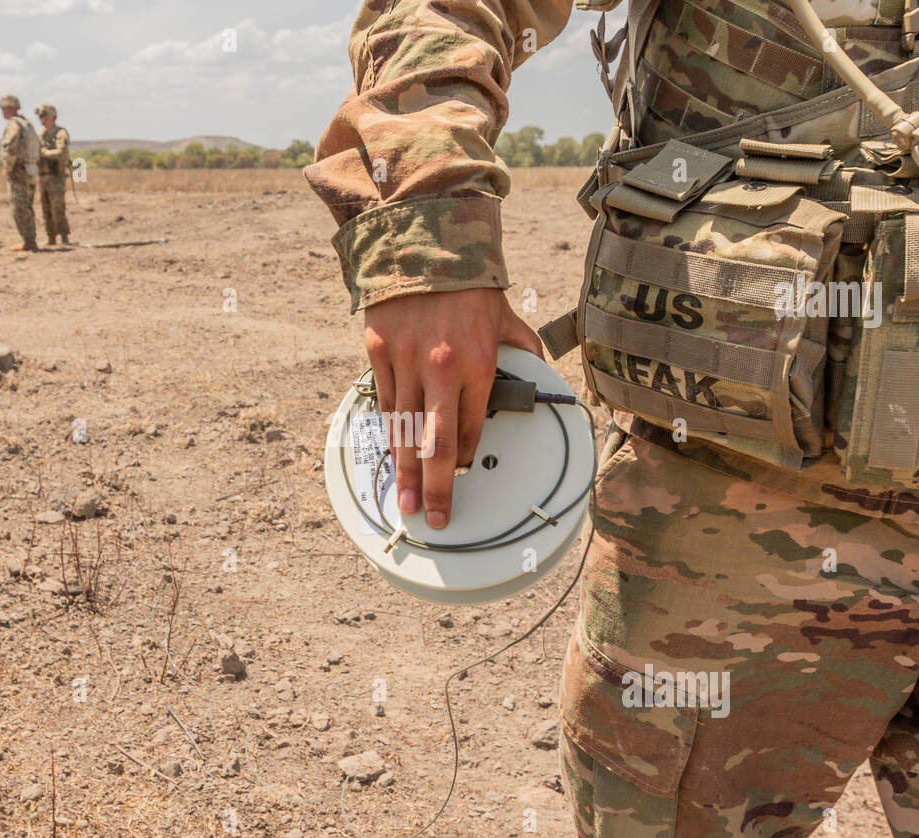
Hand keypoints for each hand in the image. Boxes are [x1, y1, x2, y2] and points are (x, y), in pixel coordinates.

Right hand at [363, 288, 542, 529]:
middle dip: (436, 486)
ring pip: (403, 430)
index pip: (470, 428)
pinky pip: (384, 402)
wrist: (423, 240)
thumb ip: (520, 346)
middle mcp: (440, 368)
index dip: (467, 460)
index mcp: (475, 363)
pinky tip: (390, 454)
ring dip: (404, 471)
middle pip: (435, 443)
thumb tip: (539, 369)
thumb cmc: (468, 283)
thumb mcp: (503, 314)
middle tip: (433, 517)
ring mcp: (405, 362)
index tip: (464, 478)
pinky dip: (387, 431)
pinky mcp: (379, 351)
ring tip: (404, 501)